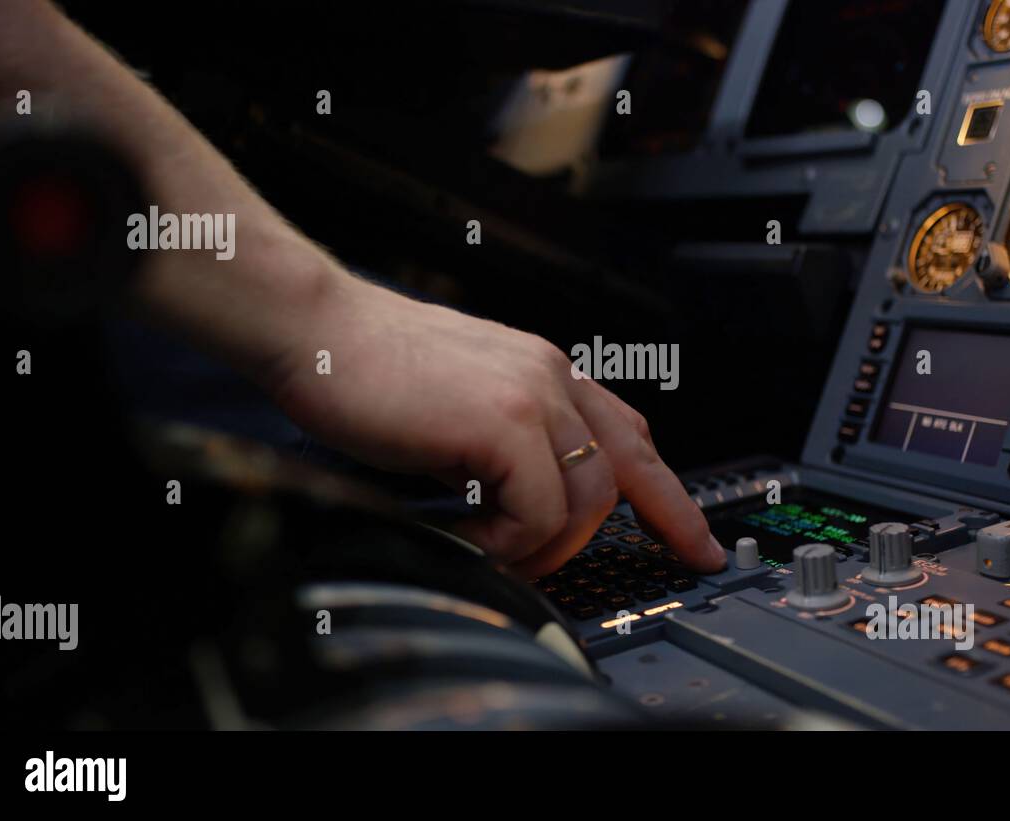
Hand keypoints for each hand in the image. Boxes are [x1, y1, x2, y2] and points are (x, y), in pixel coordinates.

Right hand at [265, 272, 727, 577]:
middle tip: (607, 569)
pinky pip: (539, 513)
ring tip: (491, 547)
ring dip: (545, 546)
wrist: (316, 329)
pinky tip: (463, 529)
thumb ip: (505, 442)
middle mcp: (552, 376)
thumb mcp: (461, 404)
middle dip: (643, 531)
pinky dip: (506, 541)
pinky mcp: (505, 421)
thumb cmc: (369, 369)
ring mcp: (534, 395)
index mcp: (545, 372)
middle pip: (630, 472)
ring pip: (589, 502)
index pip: (629, 436)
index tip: (694, 542)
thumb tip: (523, 509)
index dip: (670, 496)